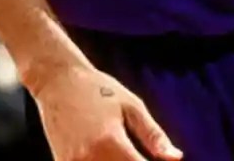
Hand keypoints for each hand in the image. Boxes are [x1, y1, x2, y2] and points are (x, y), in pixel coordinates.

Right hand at [33, 65, 182, 160]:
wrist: (57, 81)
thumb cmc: (97, 89)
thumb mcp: (131, 106)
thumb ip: (153, 136)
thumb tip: (176, 158)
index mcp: (110, 142)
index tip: (160, 160)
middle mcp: (89, 158)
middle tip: (138, 151)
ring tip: (124, 151)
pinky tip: (109, 155)